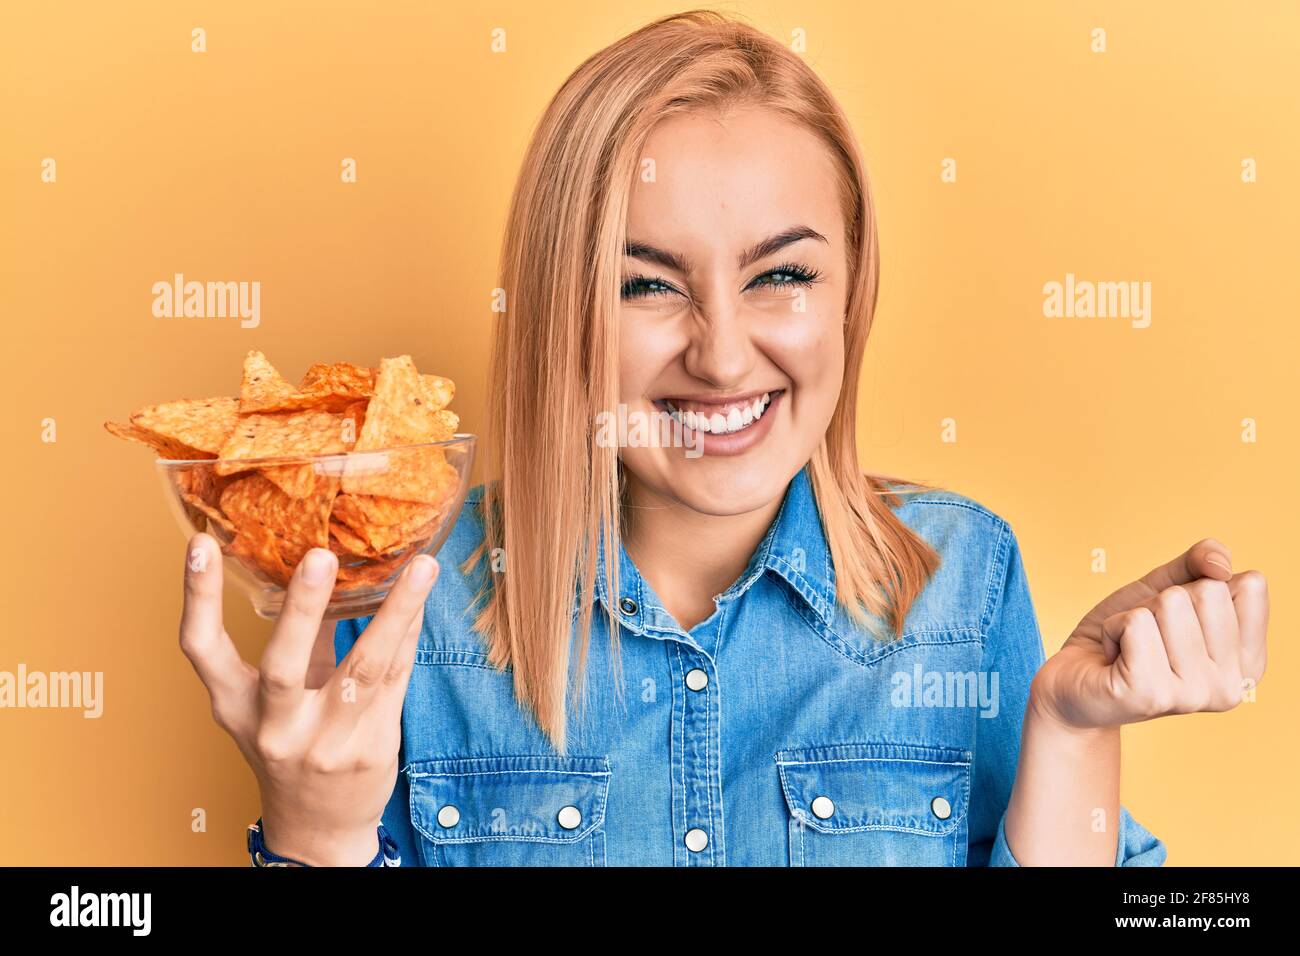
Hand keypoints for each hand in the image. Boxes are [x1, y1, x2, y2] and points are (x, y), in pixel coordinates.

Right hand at [179, 533, 439, 864]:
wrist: (318, 828)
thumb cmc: (293, 745)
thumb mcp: (274, 699)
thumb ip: (301, 638)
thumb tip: (317, 563)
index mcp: (237, 707)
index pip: (202, 649)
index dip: (197, 597)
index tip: (200, 545)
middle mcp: (276, 727)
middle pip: (285, 665)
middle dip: (302, 608)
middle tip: (320, 555)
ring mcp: (326, 742)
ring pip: (365, 669)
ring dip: (397, 613)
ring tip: (421, 569)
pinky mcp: (371, 747)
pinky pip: (396, 679)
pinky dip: (409, 635)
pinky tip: (422, 599)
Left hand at [1031, 538, 1267, 730]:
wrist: (1074, 680)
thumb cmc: (1125, 635)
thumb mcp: (1166, 587)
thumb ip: (1200, 563)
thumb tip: (1222, 563)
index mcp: (1249, 663)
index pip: (1249, 585)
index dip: (1199, 587)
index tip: (1177, 619)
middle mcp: (1230, 686)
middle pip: (1206, 592)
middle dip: (1163, 601)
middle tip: (1146, 636)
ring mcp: (1193, 695)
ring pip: (1170, 604)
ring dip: (1135, 616)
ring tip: (1129, 648)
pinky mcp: (1151, 694)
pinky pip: (1135, 622)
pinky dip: (1114, 628)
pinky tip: (1113, 658)